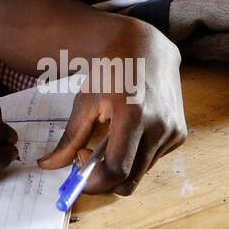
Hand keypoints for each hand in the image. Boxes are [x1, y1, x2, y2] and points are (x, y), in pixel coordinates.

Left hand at [39, 18, 185, 195]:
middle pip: (129, 181)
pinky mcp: (180, 134)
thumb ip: (70, 137)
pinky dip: (136, 155)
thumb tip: (48, 165)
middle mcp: (159, 127)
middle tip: (89, 156)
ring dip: (121, 165)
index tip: (80, 166)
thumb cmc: (110, 71)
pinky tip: (129, 131)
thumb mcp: (85, 100)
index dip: (94, 181)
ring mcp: (173, 131)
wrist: (145, 47)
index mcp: (133, 116)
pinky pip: (153, 160)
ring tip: (109, 137)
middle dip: (105, 179)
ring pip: (141, 172)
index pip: (116, 171)